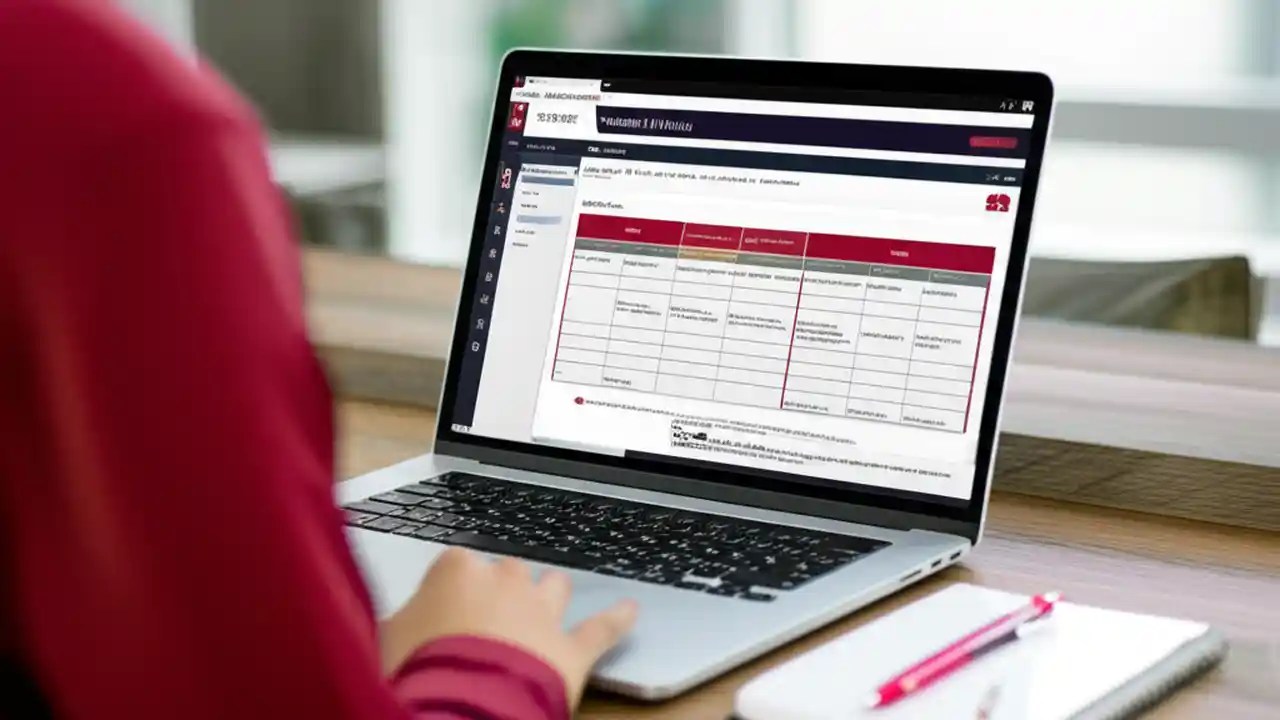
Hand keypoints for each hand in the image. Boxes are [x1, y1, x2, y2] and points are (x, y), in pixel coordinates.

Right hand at [379, 548, 638, 707]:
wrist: (457, 709)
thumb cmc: (415, 672)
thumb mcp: (383, 639)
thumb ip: (397, 621)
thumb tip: (390, 622)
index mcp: (455, 571)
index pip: (455, 567)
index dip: (449, 593)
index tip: (440, 613)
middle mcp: (504, 580)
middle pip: (507, 573)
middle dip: (499, 592)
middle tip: (483, 622)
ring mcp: (541, 612)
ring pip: (554, 587)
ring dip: (548, 596)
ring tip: (544, 607)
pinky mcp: (570, 649)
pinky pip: (602, 628)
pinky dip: (618, 619)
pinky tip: (631, 610)